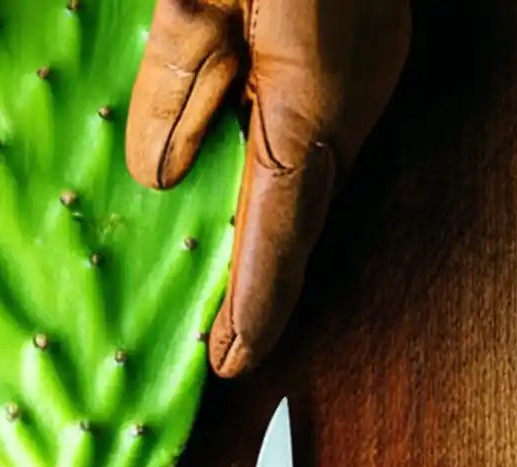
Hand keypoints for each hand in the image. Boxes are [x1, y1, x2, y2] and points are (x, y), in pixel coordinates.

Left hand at [126, 0, 410, 375]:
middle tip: (224, 354)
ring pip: (303, 180)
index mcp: (312, 91)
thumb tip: (161, 174)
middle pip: (298, 214)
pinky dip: (272, 190)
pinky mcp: (344, 55)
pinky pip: (305, 142)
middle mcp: (346, 97)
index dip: (255, 299)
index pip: (279, 223)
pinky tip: (243, 210)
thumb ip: (180, 81)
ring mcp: (355, 76)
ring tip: (229, 306)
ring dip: (265, 242)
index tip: (231, 362)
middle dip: (260, 288)